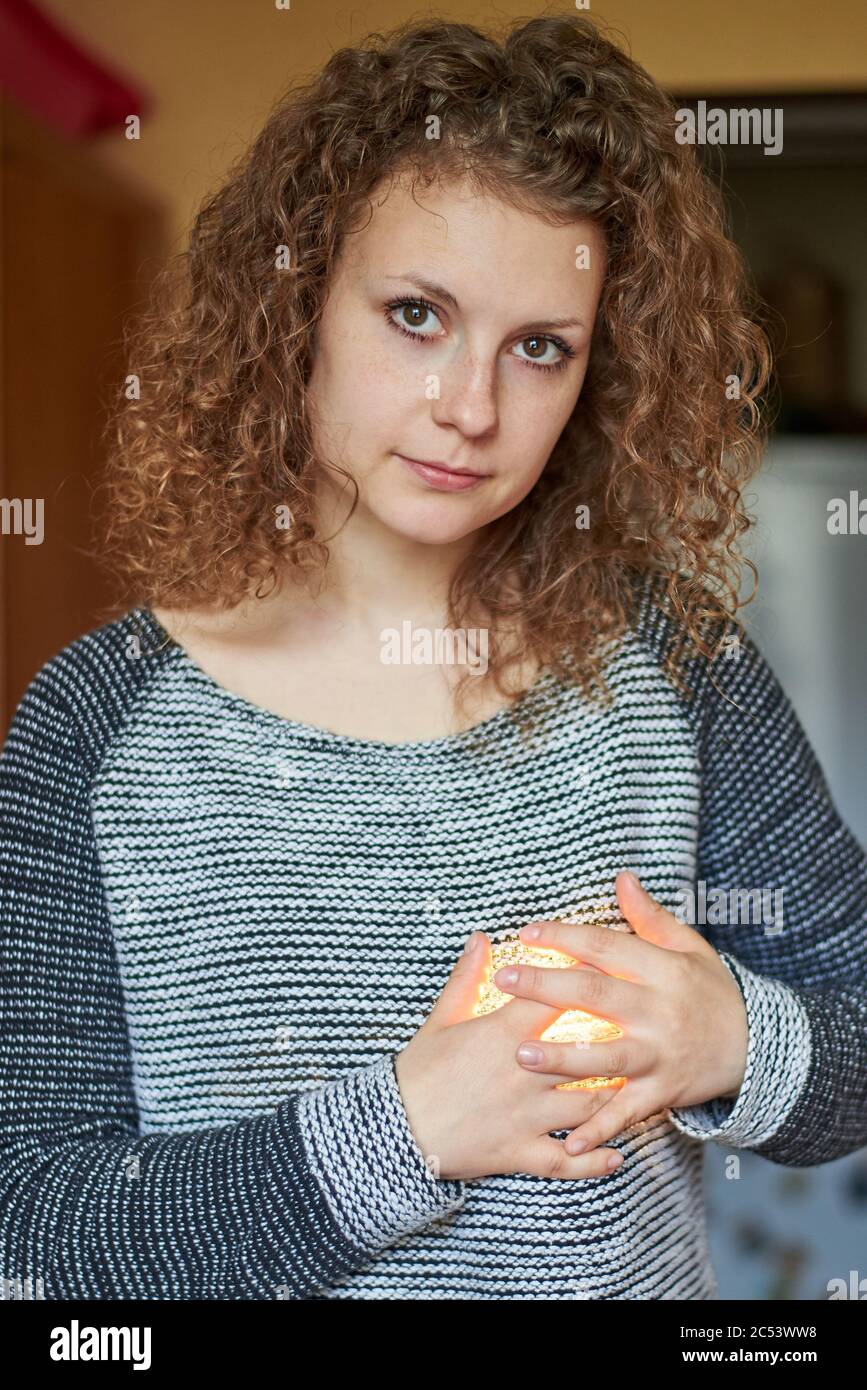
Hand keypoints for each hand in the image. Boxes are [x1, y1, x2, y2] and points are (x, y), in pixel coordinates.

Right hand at [395, 931, 627, 1180]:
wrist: (396, 1128)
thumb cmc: (419, 1069)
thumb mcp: (442, 1017)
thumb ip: (467, 977)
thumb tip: (481, 939)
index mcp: (505, 1032)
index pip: (559, 997)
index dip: (588, 980)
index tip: (611, 971)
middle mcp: (525, 1071)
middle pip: (587, 1049)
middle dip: (617, 1037)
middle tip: (642, 1027)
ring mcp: (528, 1115)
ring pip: (589, 1104)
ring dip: (617, 1095)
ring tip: (639, 1085)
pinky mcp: (522, 1151)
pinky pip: (567, 1162)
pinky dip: (594, 1160)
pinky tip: (617, 1155)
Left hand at [492, 870, 748, 1155]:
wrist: (755, 1048)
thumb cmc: (711, 991)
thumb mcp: (688, 947)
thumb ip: (650, 917)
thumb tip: (621, 878)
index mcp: (662, 970)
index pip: (607, 948)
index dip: (567, 938)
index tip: (527, 933)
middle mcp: (659, 1012)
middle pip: (598, 997)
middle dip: (548, 988)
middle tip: (505, 978)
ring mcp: (660, 1055)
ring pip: (606, 1057)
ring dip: (562, 1058)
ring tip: (520, 1053)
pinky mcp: (662, 1093)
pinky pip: (626, 1112)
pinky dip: (598, 1128)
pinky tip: (567, 1139)